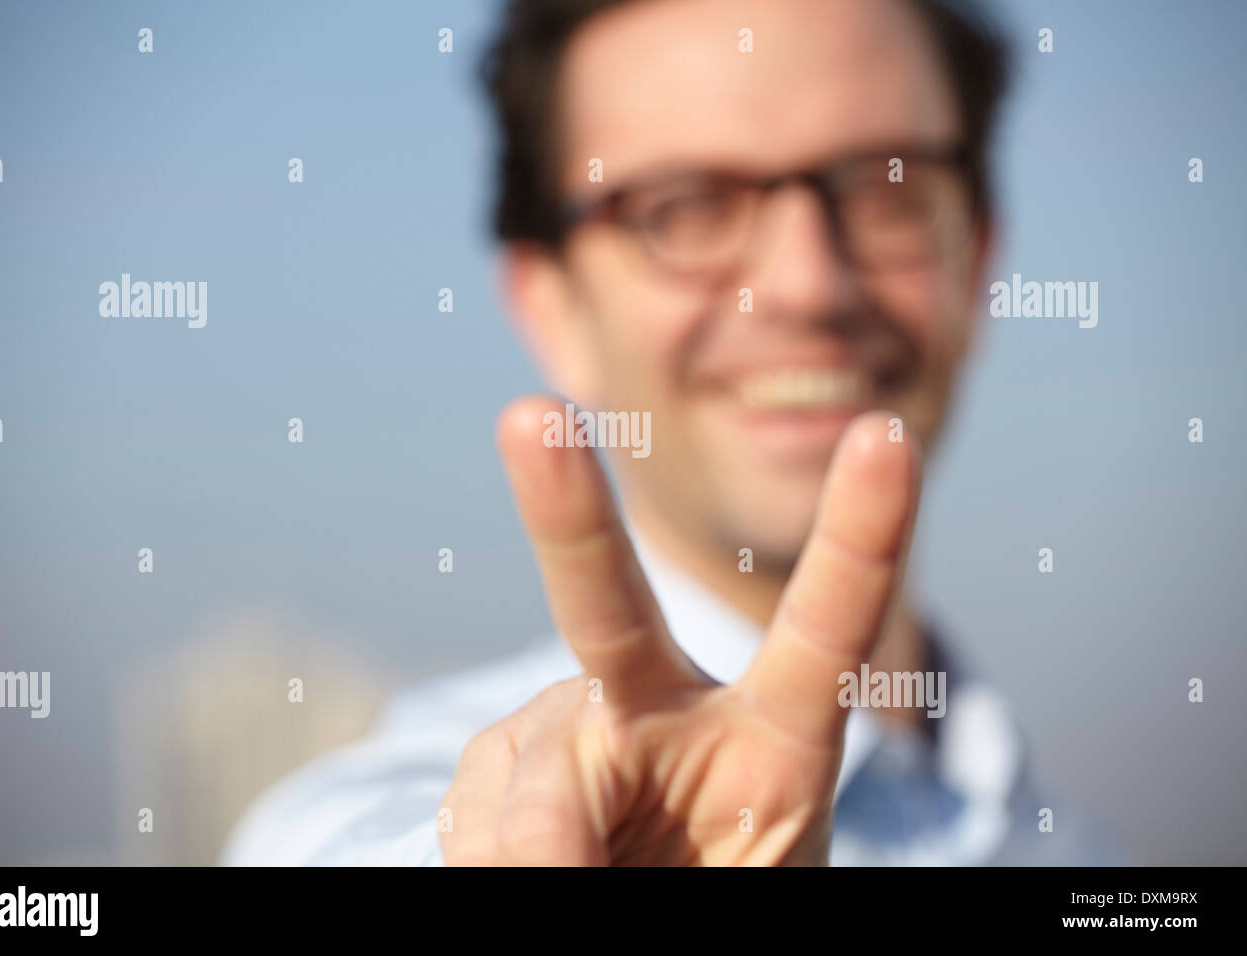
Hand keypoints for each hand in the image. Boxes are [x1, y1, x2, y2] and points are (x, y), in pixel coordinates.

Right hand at [438, 396, 918, 864]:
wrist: (637, 903)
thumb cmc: (725, 884)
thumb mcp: (745, 884)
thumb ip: (666, 854)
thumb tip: (539, 850)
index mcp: (775, 733)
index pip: (824, 629)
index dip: (858, 536)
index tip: (888, 435)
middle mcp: (665, 702)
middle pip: (609, 604)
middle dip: (569, 513)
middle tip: (532, 421)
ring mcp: (574, 726)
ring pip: (532, 765)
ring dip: (539, 849)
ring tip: (585, 879)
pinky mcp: (499, 762)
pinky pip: (477, 802)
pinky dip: (491, 854)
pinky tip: (517, 868)